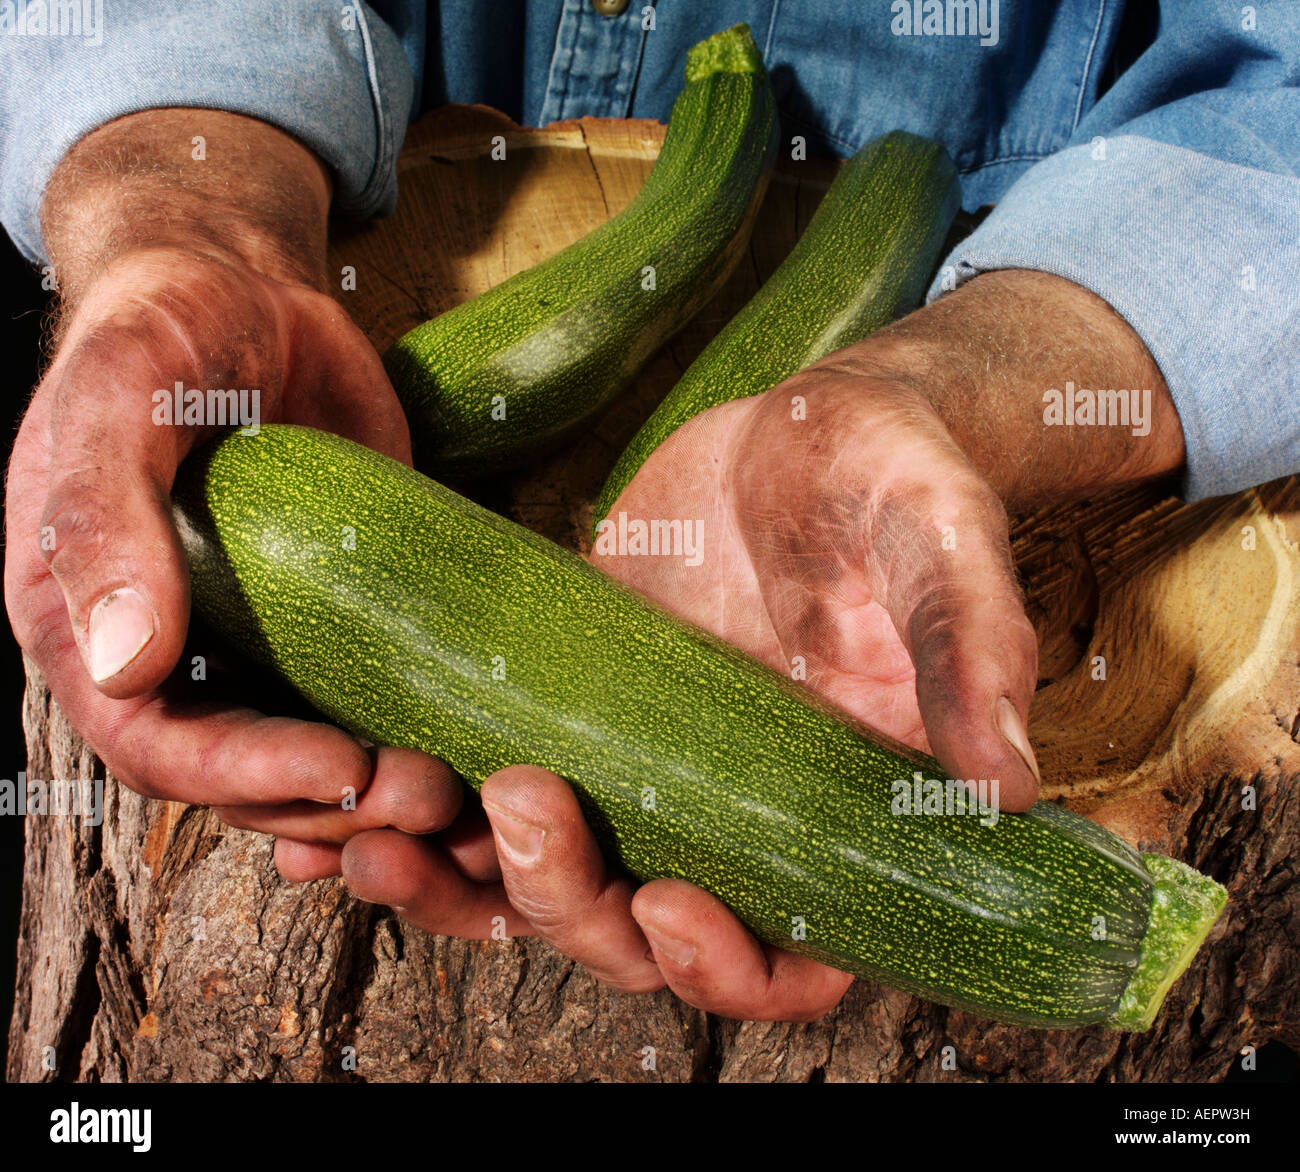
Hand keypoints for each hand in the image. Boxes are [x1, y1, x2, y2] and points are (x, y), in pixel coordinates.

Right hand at [3, 109, 451, 846]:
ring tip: (453, 791)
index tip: (339, 770)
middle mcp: (158, 649)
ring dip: (370, 795)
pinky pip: (348, 706)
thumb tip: (121, 661)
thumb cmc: (164, 328)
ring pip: (295, 760)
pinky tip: (455, 759)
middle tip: (425, 796)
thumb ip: (102, 516)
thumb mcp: (120, 395)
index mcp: (80, 618)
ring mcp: (240, 641)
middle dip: (325, 801)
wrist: (244, 292)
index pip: (152, 741)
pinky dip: (394, 745)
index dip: (241, 775)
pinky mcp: (314, 621)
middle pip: (233, 776)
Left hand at [342, 271, 1184, 1020]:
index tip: (670, 903)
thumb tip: (1009, 784)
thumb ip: (973, 650)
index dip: (726, 968)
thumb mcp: (941, 541)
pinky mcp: (571, 705)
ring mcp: (642, 766)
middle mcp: (734, 813)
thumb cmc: (898, 484)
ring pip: (547, 882)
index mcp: (835, 808)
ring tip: (381, 832)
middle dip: (569, 903)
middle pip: (638, 933)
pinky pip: (490, 789)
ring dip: (465, 886)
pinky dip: (424, 807)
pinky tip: (351, 783)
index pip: (788, 953)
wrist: (810, 427)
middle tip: (522, 802)